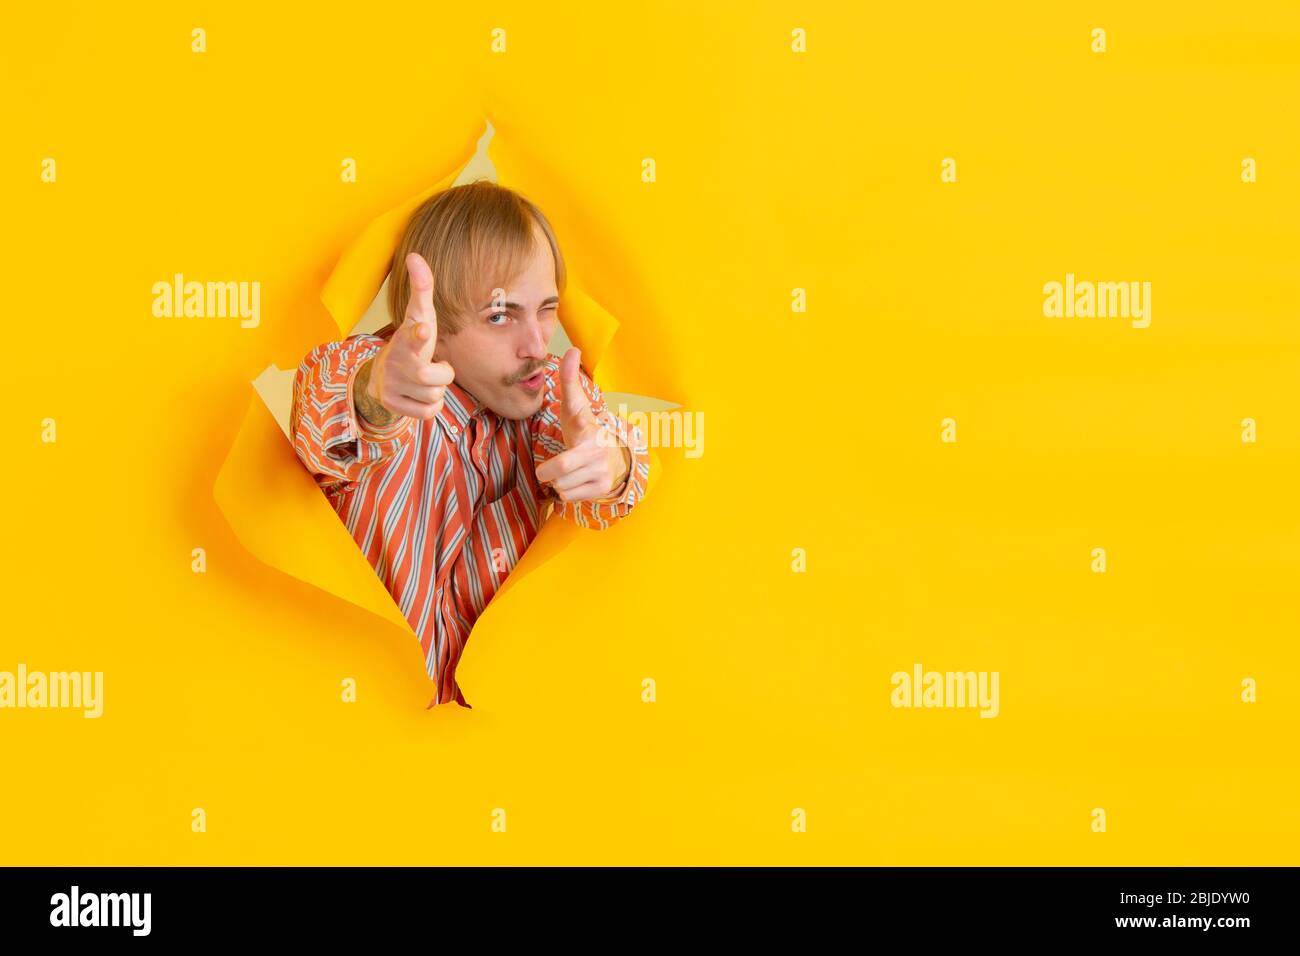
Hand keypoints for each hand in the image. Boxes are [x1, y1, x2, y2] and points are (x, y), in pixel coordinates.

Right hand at [361, 253, 454, 422]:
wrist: (378, 377)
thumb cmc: (410, 342)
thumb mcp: (418, 317)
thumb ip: (421, 289)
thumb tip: (415, 255)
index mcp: (405, 339)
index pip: (413, 336)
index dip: (419, 335)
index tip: (423, 330)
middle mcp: (396, 363)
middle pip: (435, 377)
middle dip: (442, 374)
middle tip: (431, 366)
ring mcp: (392, 386)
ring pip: (435, 396)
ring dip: (436, 389)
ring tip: (422, 380)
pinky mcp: (394, 406)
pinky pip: (429, 413)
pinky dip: (429, 407)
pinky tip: (417, 395)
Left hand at [535, 347, 630, 500]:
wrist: (613, 459)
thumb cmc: (585, 431)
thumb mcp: (575, 407)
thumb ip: (570, 381)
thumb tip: (573, 349)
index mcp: (587, 428)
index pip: (580, 422)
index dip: (577, 419)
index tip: (577, 415)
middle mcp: (596, 450)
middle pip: (560, 469)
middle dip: (546, 471)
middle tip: (547, 468)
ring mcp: (601, 471)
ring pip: (561, 485)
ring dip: (556, 482)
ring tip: (567, 473)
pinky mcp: (601, 489)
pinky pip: (567, 497)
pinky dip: (564, 492)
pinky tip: (576, 482)